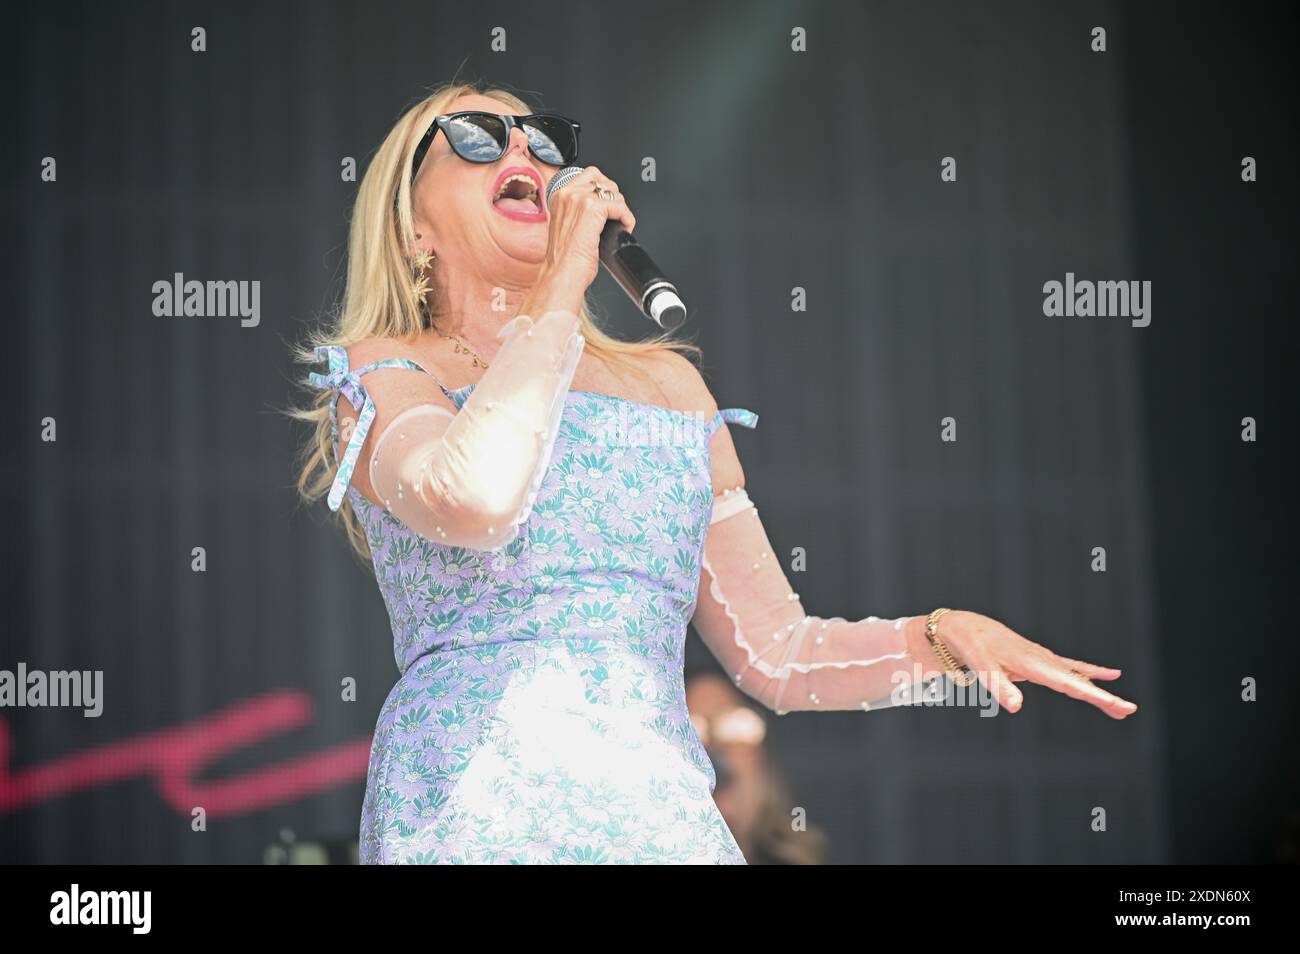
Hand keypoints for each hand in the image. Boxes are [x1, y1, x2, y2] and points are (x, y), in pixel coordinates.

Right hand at [540, 165, 636, 290]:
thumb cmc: (564, 259)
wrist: (562, 273)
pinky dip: (627, 217)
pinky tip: (625, 228)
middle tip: (616, 216)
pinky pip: (620, 205)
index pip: (589, 176)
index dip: (603, 190)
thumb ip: (579, 212)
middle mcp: (568, 194)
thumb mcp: (568, 227)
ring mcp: (579, 199)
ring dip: (621, 209)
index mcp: (559, 196)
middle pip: (603, 180)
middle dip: (614, 198)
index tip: (609, 206)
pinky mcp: (592, 208)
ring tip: (620, 224)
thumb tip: (601, 211)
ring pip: (613, 192)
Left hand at [934, 610, 1137, 718]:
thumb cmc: (972, 646)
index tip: (1117, 705)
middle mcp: (1042, 660)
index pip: (1069, 683)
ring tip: (1122, 709)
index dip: (1094, 695)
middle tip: (1129, 711)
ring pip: (1077, 676)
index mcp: (1032, 663)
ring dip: (1100, 691)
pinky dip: (1089, 672)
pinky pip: (1069, 668)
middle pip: (1078, 681)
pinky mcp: (1039, 659)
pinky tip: (1107, 674)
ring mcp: (1043, 658)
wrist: (964, 627)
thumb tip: (1017, 708)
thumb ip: (999, 686)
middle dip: (1103, 697)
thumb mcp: (981, 667)